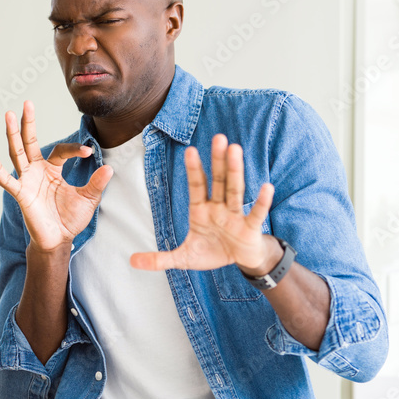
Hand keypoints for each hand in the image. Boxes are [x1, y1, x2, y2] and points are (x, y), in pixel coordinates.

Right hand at [0, 100, 113, 252]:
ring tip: (8, 115)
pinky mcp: (21, 194)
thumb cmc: (70, 219)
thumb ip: (96, 184)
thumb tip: (110, 168)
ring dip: (12, 135)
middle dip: (27, 123)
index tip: (88, 151)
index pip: (60, 150)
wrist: (59, 240)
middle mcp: (36, 171)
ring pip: (17, 154)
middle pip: (29, 142)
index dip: (74, 149)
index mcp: (52, 169)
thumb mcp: (88, 199)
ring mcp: (27, 181)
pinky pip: (7, 180)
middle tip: (27, 103)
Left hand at [130, 133, 276, 272]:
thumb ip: (160, 259)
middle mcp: (218, 208)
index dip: (194, 170)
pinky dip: (261, 202)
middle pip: (217, 181)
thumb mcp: (183, 258)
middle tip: (218, 138)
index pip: (197, 186)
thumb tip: (132, 261)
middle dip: (217, 161)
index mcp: (201, 211)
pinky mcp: (250, 228)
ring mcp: (235, 215)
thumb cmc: (212, 252)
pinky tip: (266, 187)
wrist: (239, 261)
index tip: (190, 150)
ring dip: (235, 171)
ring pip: (235, 190)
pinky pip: (256, 213)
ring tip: (235, 150)